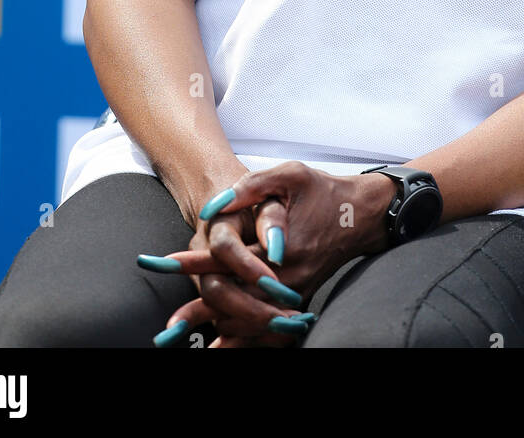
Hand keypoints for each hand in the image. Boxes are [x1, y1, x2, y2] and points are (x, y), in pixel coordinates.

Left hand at [142, 162, 396, 344]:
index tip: (162, 264)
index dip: (193, 261)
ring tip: (178, 338)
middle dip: (196, 313)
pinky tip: (219, 348)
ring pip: (249, 319)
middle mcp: (285, 276)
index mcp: (278, 245)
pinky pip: (267, 326)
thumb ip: (252, 186)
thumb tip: (215, 205)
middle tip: (165, 328)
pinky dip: (240, 338)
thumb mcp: (289, 174)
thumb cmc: (322, 190)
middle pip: (233, 300)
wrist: (361, 215)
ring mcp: (293, 292)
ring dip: (215, 328)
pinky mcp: (297, 299)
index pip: (227, 258)